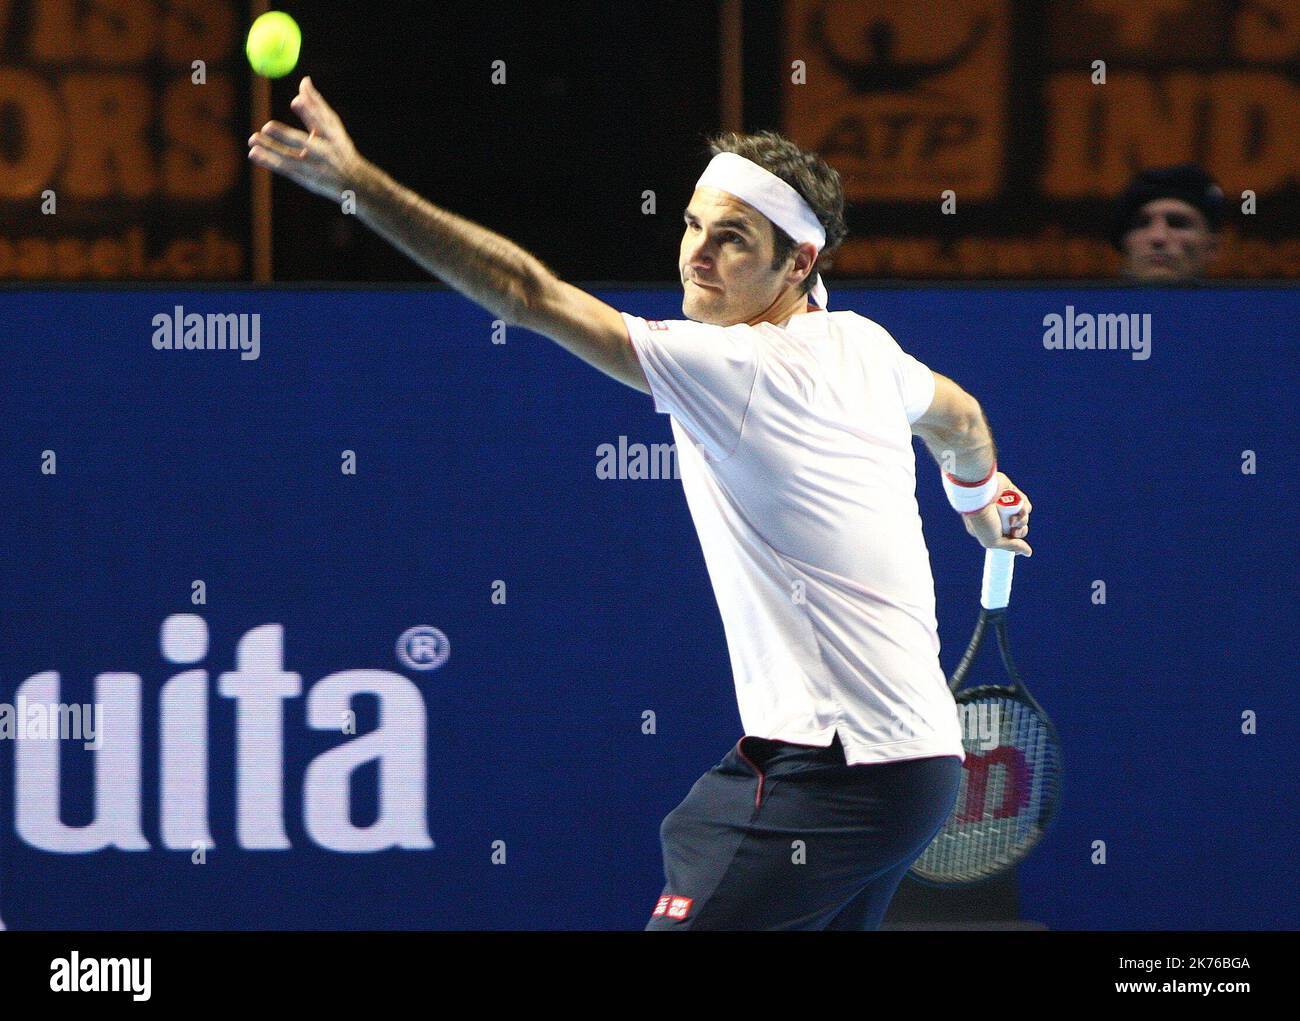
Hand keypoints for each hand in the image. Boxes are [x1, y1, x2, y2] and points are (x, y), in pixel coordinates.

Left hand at [247, 76, 364, 200]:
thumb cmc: (339, 148)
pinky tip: (254, 154)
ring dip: (271, 148)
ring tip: (253, 139)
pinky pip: (284, 168)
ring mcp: (314, 167)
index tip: (296, 101)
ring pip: (289, 157)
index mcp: (332, 136)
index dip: (310, 112)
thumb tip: (304, 81)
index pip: (321, 122)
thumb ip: (317, 105)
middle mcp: (324, 152)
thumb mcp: (333, 127)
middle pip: (303, 142)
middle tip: (268, 127)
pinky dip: (269, 161)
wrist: (354, 182)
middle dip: (286, 136)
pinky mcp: (306, 178)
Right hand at [962, 472, 1032, 555]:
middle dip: (1020, 532)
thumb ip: (1011, 546)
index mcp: (989, 528)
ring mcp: (1005, 505)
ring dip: (1022, 520)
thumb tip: (1028, 552)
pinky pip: (1025, 505)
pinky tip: (1016, 506)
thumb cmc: (981, 520)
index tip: (1014, 540)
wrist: (979, 495)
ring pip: (1023, 518)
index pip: (1007, 539)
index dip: (1014, 541)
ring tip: (1013, 518)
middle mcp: (997, 518)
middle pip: (1018, 529)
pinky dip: (1024, 507)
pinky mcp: (1012, 494)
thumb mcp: (992, 541)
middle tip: (1015, 530)